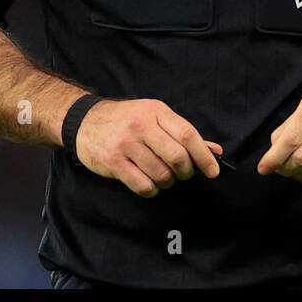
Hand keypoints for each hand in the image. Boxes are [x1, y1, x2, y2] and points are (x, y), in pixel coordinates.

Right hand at [74, 98, 222, 196]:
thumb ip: (184, 134)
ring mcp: (125, 143)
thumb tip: (216, 151)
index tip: (213, 171)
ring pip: (161, 174)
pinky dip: (152, 190)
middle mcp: (141, 125)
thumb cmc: (127, 120)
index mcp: (156, 111)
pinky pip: (142, 185)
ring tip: (164, 177)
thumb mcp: (155, 118)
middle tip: (184, 174)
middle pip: (177, 156)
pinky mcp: (112, 161)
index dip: (204, 156)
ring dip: (168, 182)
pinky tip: (150, 184)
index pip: (187, 134)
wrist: (85, 121)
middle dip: (186, 172)